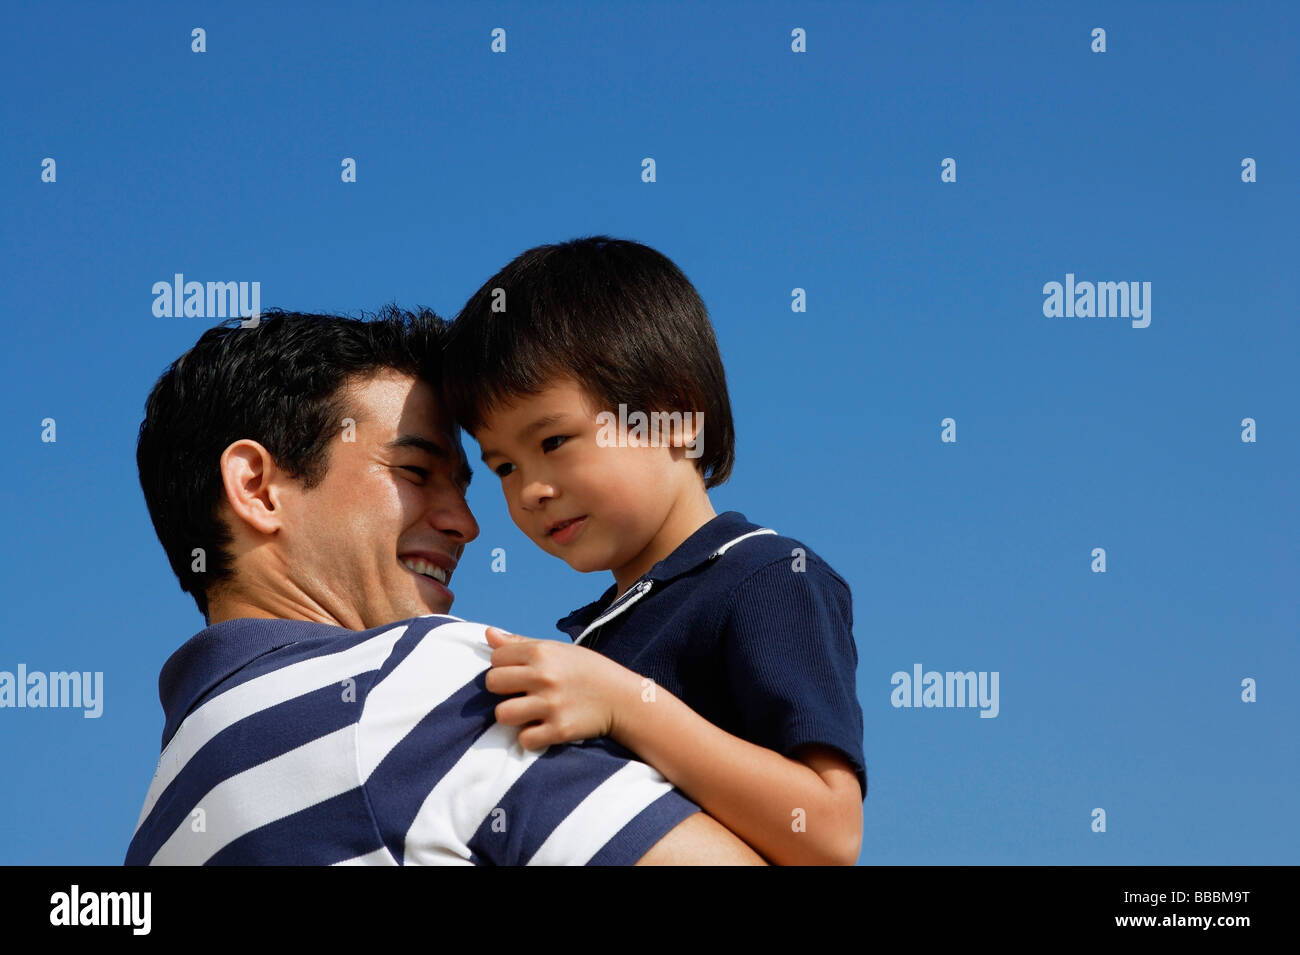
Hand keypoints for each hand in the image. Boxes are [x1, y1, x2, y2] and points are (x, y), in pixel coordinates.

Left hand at [483, 627, 640, 749]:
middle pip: (492, 683)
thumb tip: (488, 634)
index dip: (504, 666)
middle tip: (520, 693)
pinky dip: (531, 737)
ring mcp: (552, 705)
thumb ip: (521, 644)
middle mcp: (544, 676)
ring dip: (512, 716)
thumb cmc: (585, 670)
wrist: (623, 698)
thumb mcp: (557, 650)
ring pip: (502, 714)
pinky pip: (525, 739)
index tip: (520, 673)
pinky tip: (542, 729)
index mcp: (542, 652)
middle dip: (503, 690)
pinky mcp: (560, 730)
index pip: (496, 658)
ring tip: (527, 713)